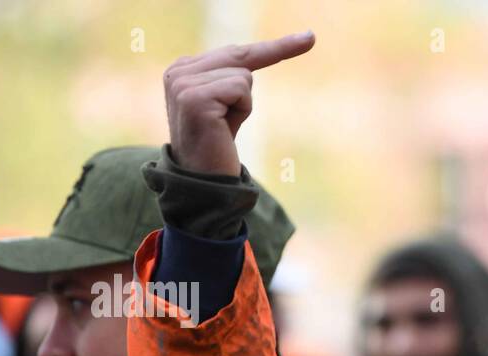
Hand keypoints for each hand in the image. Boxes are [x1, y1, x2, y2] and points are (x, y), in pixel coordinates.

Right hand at [162, 31, 315, 176]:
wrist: (205, 184)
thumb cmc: (218, 147)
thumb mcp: (225, 107)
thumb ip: (229, 80)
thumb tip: (248, 67)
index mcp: (182, 70)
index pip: (233, 53)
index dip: (270, 48)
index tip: (309, 38)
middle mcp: (177, 72)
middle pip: (240, 58)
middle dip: (276, 52)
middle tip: (310, 39)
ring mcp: (182, 84)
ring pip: (243, 76)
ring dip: (243, 105)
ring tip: (223, 128)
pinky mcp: (194, 97)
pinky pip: (240, 88)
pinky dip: (242, 110)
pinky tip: (222, 128)